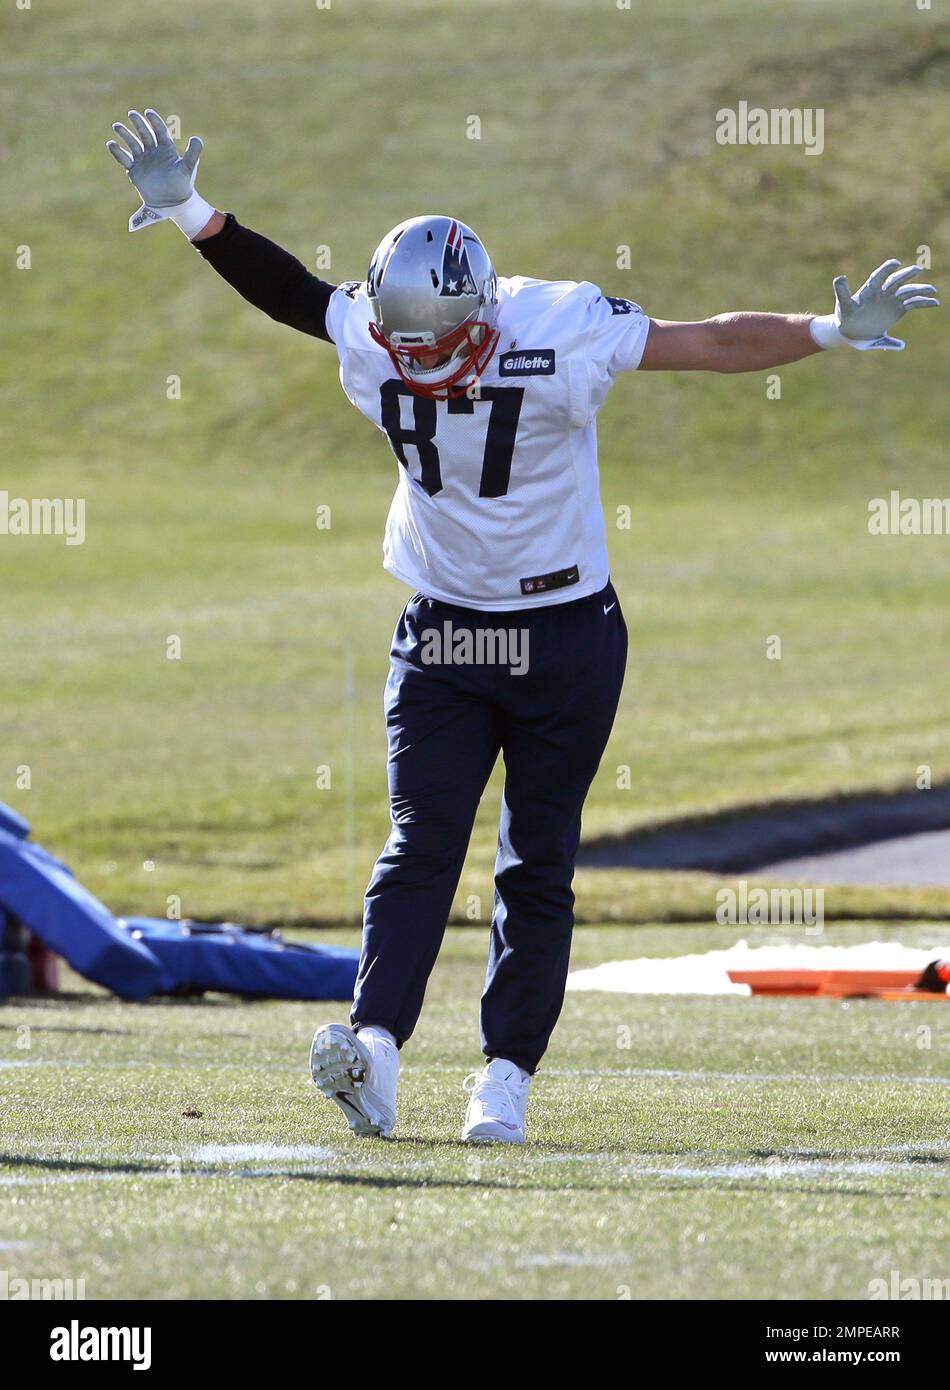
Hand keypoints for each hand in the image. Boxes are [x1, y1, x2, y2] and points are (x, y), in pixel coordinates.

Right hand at [107, 109, 210, 234]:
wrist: (173, 203)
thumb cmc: (182, 185)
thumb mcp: (188, 168)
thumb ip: (193, 154)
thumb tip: (196, 138)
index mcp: (167, 149)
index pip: (159, 130)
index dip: (154, 120)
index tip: (148, 112)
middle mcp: (154, 151)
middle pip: (144, 133)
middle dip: (138, 123)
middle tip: (131, 114)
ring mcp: (143, 160)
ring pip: (133, 143)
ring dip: (125, 134)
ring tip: (117, 126)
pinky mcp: (134, 170)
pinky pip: (124, 158)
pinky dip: (117, 152)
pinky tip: (111, 144)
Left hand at [831, 259, 938, 350]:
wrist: (852, 331)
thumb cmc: (846, 317)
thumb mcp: (843, 306)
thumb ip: (842, 292)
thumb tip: (839, 277)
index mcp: (870, 289)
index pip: (879, 276)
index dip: (887, 269)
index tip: (895, 263)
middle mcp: (883, 292)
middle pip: (897, 281)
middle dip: (906, 275)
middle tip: (916, 270)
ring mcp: (892, 300)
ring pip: (908, 292)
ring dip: (920, 290)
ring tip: (933, 290)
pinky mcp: (898, 309)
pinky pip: (913, 304)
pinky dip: (923, 303)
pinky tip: (935, 302)